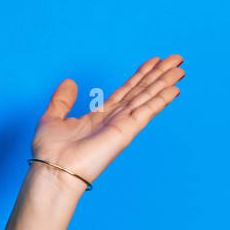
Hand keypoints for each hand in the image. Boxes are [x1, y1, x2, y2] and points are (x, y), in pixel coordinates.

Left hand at [30, 54, 184, 188]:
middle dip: (158, 75)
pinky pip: (146, 111)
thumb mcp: (52, 117)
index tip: (154, 61)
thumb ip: (62, 100)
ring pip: (147, 98)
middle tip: (176, 59)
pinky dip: (160, 100)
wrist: (53, 170)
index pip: (125, 91)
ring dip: (164, 83)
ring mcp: (122, 125)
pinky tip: (174, 89)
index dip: (140, 76)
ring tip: (179, 69)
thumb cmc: (50, 152)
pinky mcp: (125, 131)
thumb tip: (70, 82)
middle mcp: (114, 120)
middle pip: (141, 92)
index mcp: (99, 116)